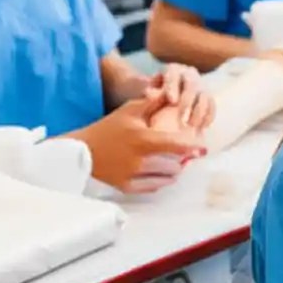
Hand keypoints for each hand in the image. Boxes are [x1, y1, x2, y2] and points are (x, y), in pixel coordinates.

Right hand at [74, 97, 206, 193]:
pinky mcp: (126, 187)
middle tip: (183, 155)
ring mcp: (132, 176)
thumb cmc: (108, 128)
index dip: (193, 147)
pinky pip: (154, 187)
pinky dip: (161, 181)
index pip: (177, 145)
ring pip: (167, 178)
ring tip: (172, 163)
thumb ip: (154, 102)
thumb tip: (175, 94)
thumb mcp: (130, 111)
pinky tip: (161, 173)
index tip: (202, 148)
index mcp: (143, 139)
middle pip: (175, 165)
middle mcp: (139, 160)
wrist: (80, 151)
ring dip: (173, 170)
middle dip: (181, 160)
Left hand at [144, 64, 214, 131]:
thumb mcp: (148, 92)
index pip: (174, 75)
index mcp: (173, 70)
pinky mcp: (208, 96)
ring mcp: (201, 84)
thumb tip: (149, 93)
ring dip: (199, 111)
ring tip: (191, 125)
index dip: (174, 87)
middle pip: (192, 84)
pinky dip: (209, 116)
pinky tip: (202, 127)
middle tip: (181, 116)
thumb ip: (149, 92)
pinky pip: (212, 105)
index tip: (172, 101)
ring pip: (205, 95)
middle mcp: (189, 74)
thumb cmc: (153, 95)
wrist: (165, 97)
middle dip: (188, 100)